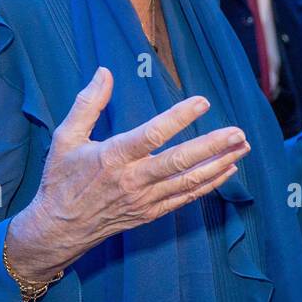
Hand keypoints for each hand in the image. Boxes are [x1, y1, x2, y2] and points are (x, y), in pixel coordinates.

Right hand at [4, 66, 251, 284]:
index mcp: (112, 158)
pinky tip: (228, 169)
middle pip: (180, 161)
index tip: (202, 101)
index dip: (179, 117)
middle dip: (212, 146)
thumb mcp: (64, 138)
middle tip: (238, 132)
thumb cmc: (61, 180)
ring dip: (219, 164)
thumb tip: (104, 72)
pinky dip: (210, 184)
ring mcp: (145, 199)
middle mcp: (133, 180)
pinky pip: (187, 197)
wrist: (58, 229)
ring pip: (189, 181)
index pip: (152, 135)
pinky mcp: (152, 213)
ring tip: (242, 146)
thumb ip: (87, 104)